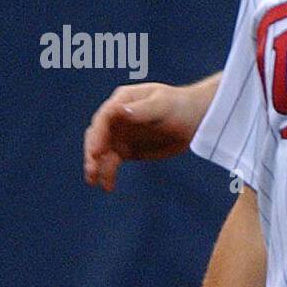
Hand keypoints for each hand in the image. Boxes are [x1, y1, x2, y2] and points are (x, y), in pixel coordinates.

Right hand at [84, 82, 202, 190]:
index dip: (98, 134)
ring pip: (101, 151)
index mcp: (123, 101)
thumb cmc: (180, 106)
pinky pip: (112, 162)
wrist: (194, 119)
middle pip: (97, 135)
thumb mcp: (163, 104)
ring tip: (94, 181)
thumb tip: (121, 111)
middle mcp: (116, 118)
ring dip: (96, 166)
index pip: (105, 117)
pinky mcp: (127, 149)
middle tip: (93, 168)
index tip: (97, 152)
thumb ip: (143, 109)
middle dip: (92, 152)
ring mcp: (120, 134)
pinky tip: (108, 185)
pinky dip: (108, 173)